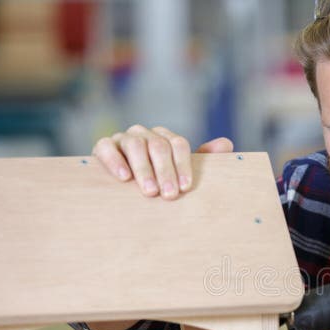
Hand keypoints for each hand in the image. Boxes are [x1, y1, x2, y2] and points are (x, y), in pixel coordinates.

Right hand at [92, 125, 233, 199]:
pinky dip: (115, 160)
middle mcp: (145, 134)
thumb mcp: (178, 173)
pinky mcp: (102, 146)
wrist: (120, 190)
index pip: (179, 144)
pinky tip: (123, 178)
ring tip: (150, 191)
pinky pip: (106, 147)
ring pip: (135, 146)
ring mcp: (123, 138)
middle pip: (159, 146)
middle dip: (166, 171)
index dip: (183, 165)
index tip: (186, 187)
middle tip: (170, 195)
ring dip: (144, 170)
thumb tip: (226, 144)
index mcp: (165, 138)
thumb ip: (201, 160)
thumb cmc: (157, 181)